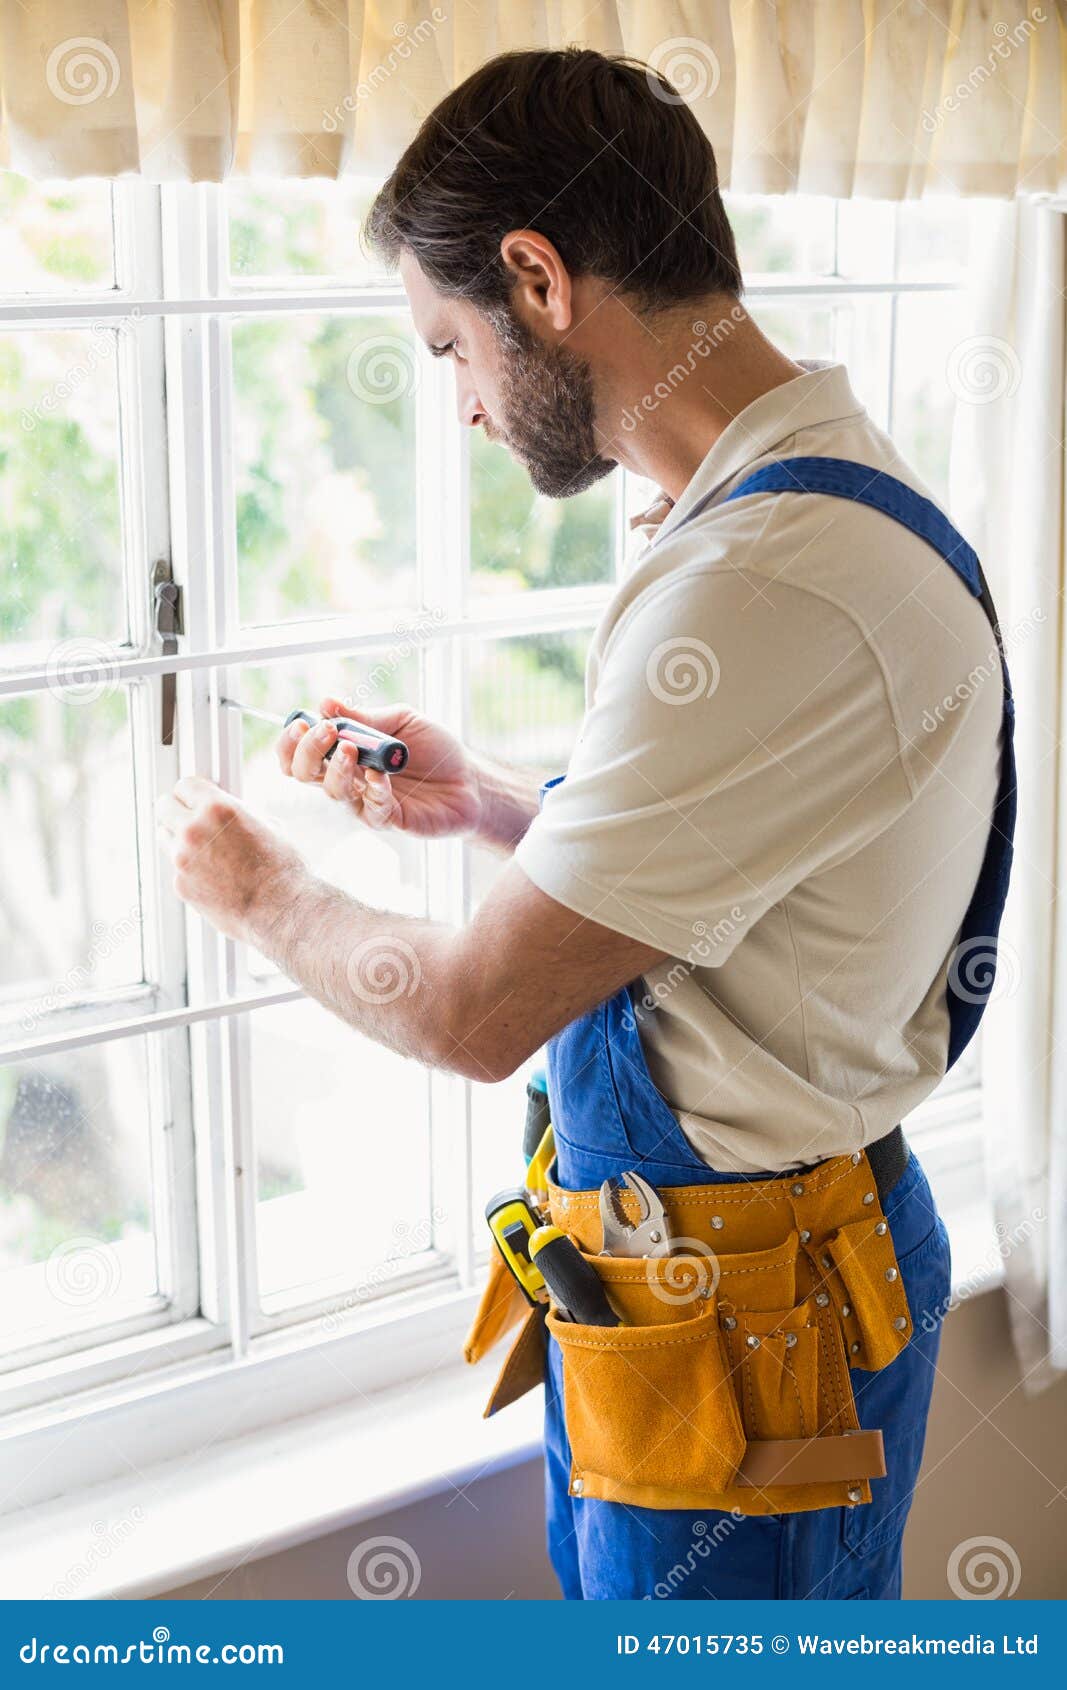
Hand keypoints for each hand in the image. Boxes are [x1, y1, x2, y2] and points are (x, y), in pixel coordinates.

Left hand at [157, 775, 305, 941]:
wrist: (281, 909)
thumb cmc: (281, 868)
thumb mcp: (265, 823)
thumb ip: (235, 811)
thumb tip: (222, 808)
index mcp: (216, 808)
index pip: (184, 785)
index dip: (193, 793)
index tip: (195, 799)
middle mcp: (193, 830)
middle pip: (163, 806)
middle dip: (177, 811)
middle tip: (190, 818)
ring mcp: (182, 859)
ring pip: (164, 837)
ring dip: (179, 839)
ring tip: (206, 851)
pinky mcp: (179, 884)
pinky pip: (175, 867)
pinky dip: (188, 869)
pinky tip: (212, 876)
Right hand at [277, 698, 483, 838]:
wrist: (470, 779)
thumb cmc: (435, 749)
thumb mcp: (401, 721)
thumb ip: (365, 716)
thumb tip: (326, 702)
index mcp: (344, 752)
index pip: (302, 752)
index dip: (292, 740)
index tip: (301, 721)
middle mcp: (348, 779)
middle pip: (305, 773)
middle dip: (307, 752)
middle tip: (325, 732)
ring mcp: (365, 801)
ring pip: (333, 791)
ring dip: (337, 768)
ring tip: (351, 748)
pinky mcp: (387, 819)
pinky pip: (370, 808)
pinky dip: (372, 789)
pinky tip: (379, 775)